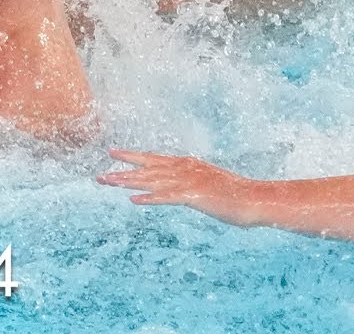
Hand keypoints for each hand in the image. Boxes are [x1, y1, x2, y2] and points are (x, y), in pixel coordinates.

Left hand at [98, 149, 260, 226]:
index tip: (112, 153)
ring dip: (128, 182)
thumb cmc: (233, 193)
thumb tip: (181, 185)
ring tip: (108, 183)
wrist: (253, 198)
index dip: (132, 156)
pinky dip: (150, 198)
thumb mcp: (208, 183)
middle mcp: (184, 169)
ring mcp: (188, 181)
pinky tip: (134, 200)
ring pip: (152, 180)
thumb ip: (192, 181)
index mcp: (187, 164)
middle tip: (99, 175)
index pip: (153, 158)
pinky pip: (167, 197)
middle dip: (122, 170)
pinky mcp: (194, 196)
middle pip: (147, 168)